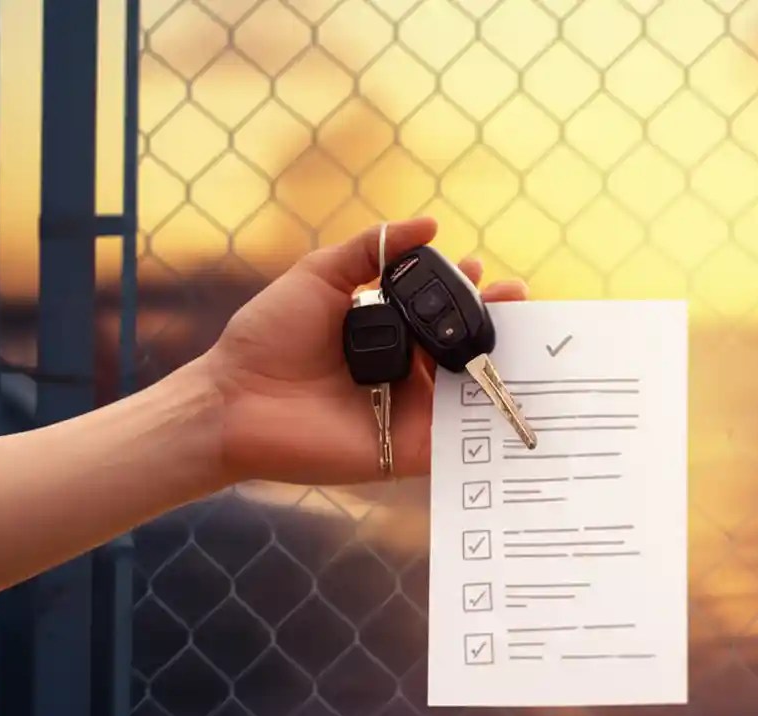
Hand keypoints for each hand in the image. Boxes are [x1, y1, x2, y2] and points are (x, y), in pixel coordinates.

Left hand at [203, 218, 526, 484]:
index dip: (467, 289)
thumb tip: (429, 225)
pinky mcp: (410, 449)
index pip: (440, 309)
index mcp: (388, 331)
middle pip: (465, 346)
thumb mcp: (319, 276)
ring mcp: (411, 411)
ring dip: (504, 365)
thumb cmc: (267, 337)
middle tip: (515, 296)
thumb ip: (370, 248)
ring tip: (522, 335)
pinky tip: (512, 395)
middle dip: (496, 320)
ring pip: (471, 389)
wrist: (235, 398)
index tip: (481, 269)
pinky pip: (458, 440)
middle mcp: (406, 371)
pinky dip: (488, 424)